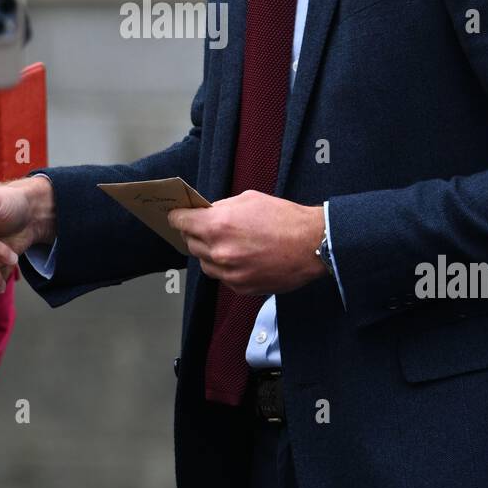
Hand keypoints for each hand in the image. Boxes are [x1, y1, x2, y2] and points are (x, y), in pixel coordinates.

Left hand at [167, 191, 326, 294]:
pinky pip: (222, 277)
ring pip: (205, 263)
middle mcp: (219, 252)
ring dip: (209, 253)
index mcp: (217, 226)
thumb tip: (207, 213)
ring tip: (225, 243)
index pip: (181, 222)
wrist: (312, 245)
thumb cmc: (284, 219)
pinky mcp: (241, 287)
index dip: (177, 217)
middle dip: (194, 234)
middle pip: (191, 243)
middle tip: (203, 228)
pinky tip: (240, 257)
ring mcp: (229, 273)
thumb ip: (222, 208)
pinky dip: (225, 268)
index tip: (176, 217)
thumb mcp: (248, 199)